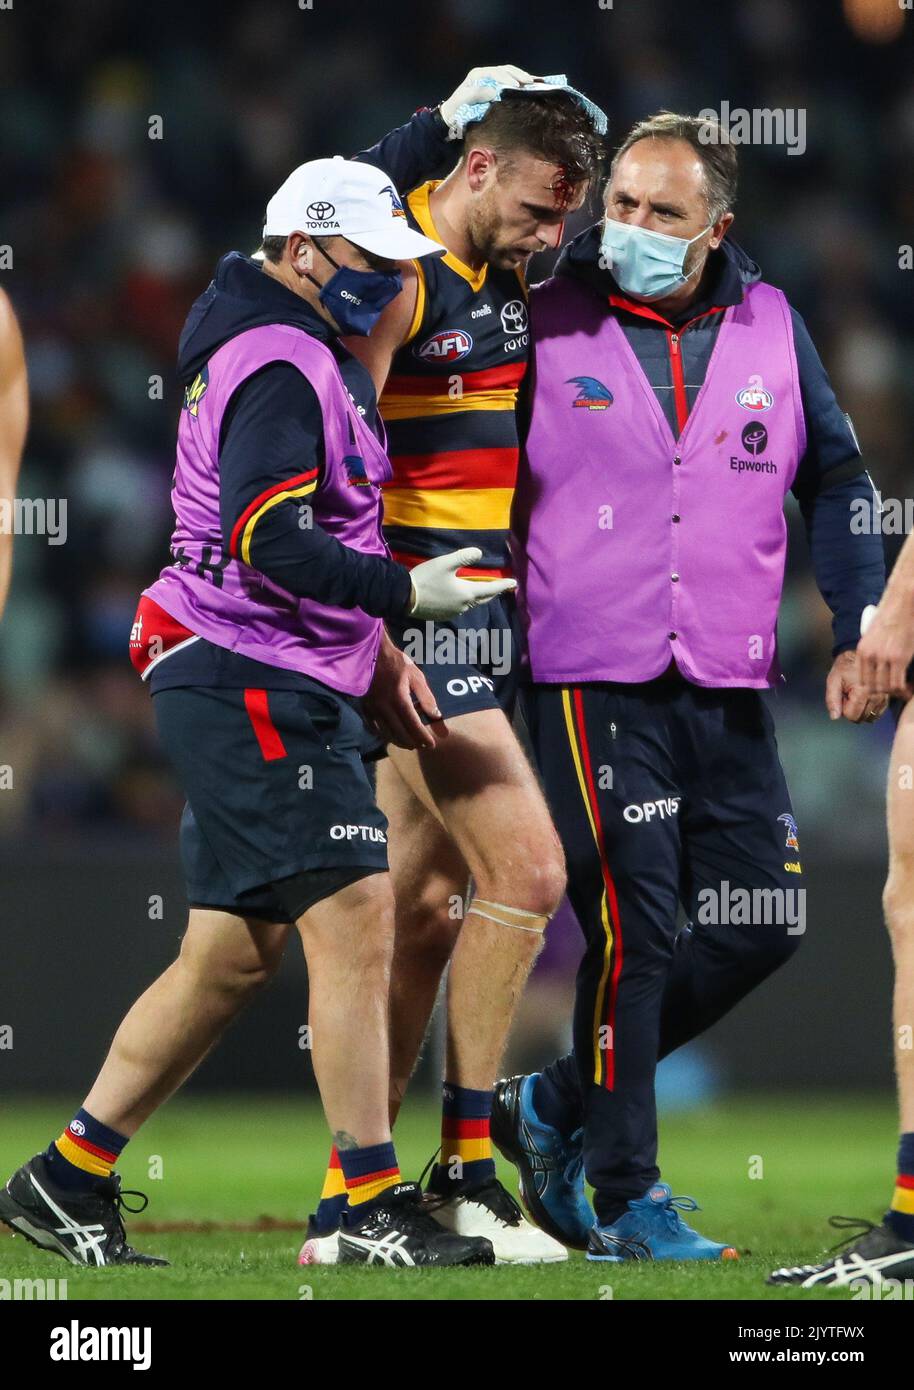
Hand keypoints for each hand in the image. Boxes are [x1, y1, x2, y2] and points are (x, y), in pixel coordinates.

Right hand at [363, 630, 446, 750]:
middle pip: (399, 734)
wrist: (371, 653)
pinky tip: (391, 735)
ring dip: (399, 742)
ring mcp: (372, 709)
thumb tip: (436, 716)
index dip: (423, 737)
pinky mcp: (365, 708)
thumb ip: (427, 698)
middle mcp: (384, 708)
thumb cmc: (396, 663)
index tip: (431, 744)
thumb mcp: (416, 676)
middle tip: (421, 745)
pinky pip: (374, 728)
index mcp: (399, 699)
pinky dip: (384, 735)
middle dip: (412, 743)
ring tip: (409, 743)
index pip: (413, 725)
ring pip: (386, 734)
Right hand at [408, 547, 516, 619]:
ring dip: (479, 597)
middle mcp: (464, 606)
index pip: (490, 588)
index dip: (503, 585)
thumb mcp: (445, 563)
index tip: (514, 583)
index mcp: (467, 593)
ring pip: (472, 604)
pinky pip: (460, 608)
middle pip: (483, 599)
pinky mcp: (443, 616)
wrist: (404, 597)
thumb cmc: (426, 579)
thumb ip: (463, 557)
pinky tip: (461, 598)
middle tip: (502, 587)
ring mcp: (453, 613)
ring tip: (483, 591)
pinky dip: (466, 602)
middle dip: (493, 592)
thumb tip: (479, 553)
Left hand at [439, 65, 536, 138]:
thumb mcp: (463, 101)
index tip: (516, 85)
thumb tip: (494, 91)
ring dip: (521, 77)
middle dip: (518, 75)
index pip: (496, 72)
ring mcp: (491, 81)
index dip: (507, 77)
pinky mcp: (495, 89)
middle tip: (529, 82)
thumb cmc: (455, 110)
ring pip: (509, 74)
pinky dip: (520, 83)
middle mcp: (485, 74)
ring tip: (533, 83)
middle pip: (505, 70)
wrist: (451, 118)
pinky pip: (509, 82)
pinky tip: (530, 86)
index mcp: (478, 75)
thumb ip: (477, 94)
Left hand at [825, 648, 889, 723]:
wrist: (859, 655)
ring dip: (861, 709)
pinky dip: (870, 708)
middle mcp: (877, 695)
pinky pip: (877, 713)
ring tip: (857, 693)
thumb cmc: (844, 667)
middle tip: (849, 694)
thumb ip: (832, 699)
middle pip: (861, 718)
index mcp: (863, 691)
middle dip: (852, 709)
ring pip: (870, 717)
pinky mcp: (888, 698)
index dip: (844, 708)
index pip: (852, 716)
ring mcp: (885, 697)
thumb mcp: (833, 681)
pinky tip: (865, 696)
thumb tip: (835, 717)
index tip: (844, 696)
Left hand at [856, 600, 913, 700]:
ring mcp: (884, 658)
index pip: (862, 679)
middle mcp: (871, 656)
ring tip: (901, 689)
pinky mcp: (899, 658)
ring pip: (885, 687)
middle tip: (893, 690)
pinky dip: (902, 688)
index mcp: (863, 650)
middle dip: (883, 691)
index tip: (882, 688)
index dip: (872, 687)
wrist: (902, 603)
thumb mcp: (873, 633)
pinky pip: (897, 682)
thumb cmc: (891, 616)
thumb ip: (872, 649)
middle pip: (872, 686)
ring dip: (893, 691)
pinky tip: (907, 687)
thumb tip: (875, 664)